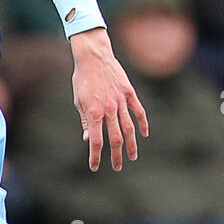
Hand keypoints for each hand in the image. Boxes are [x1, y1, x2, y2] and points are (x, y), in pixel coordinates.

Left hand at [70, 27, 147, 170]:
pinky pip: (138, 111)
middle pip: (115, 138)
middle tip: (117, 167)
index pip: (96, 141)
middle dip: (116, 155)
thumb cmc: (83, 79)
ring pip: (129, 128)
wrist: (93, 56)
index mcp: (93, 112)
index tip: (95, 167)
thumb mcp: (79, 101)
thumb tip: (89, 139)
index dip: (95, 156)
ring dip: (131, 144)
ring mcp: (121, 101)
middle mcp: (109, 109)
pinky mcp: (129, 92)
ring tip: (132, 156)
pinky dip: (142, 123)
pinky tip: (144, 134)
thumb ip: (86, 121)